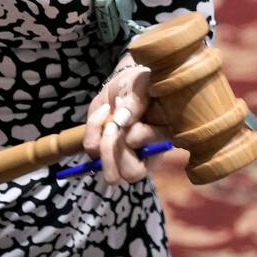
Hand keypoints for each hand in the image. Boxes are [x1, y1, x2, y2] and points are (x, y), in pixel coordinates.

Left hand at [82, 65, 169, 185]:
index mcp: (163, 141)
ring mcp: (123, 156)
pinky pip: (92, 150)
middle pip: (132, 174)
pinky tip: (103, 111)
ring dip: (105, 147)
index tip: (131, 115)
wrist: (127, 81)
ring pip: (111, 174)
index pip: (155, 155)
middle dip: (118, 150)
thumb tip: (122, 119)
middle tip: (115, 125)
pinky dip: (93, 129)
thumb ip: (138, 99)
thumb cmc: (142, 83)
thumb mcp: (143, 82)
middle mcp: (146, 155)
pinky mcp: (103, 149)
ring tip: (109, 122)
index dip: (141, 135)